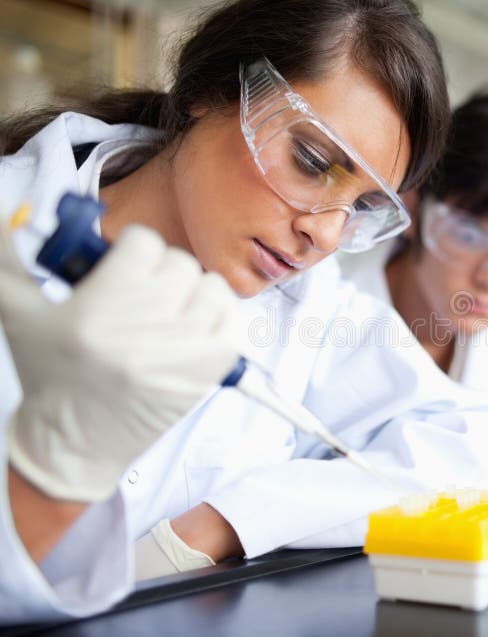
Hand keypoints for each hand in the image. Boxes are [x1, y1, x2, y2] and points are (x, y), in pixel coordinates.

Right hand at [0, 224, 239, 500]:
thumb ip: (7, 261)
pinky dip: (218, 317)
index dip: (132, 248)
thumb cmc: (53, 379)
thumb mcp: (18, 315)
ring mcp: (185, 351)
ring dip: (192, 291)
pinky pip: (234, 321)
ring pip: (211, 287)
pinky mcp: (209, 372)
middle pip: (179, 262)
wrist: (77, 443)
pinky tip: (194, 324)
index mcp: (102, 308)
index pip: (144, 242)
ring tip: (167, 308)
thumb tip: (1, 215)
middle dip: (159, 270)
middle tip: (141, 289)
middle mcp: (148, 328)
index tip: (124, 261)